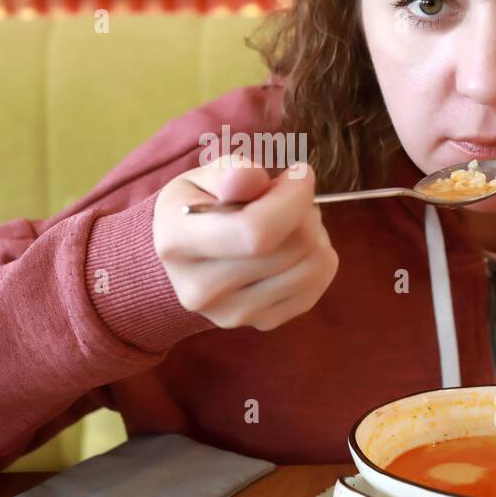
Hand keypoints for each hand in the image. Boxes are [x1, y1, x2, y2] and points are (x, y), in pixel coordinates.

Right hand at [153, 157, 338, 330]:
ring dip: (315, 234)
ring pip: (312, 266)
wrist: (184, 261)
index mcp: (178, 242)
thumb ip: (229, 173)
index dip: (292, 199)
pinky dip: (317, 259)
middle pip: (292, 247)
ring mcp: (233, 313)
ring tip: (292, 221)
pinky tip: (294, 247)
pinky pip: (317, 287)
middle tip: (290, 197)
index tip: (299, 174)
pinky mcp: (262, 323)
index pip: (256, 231)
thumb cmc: (196, 209)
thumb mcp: (201, 178)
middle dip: (304, 210)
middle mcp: (201, 289)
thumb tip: (254, 178)